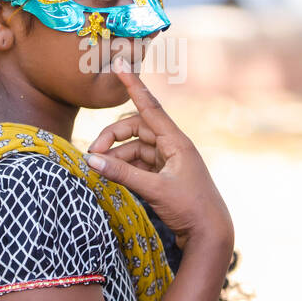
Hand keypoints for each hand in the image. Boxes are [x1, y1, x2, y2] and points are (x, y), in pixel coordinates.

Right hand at [84, 58, 233, 249]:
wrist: (210, 236)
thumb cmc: (190, 209)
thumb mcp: (154, 190)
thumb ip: (122, 174)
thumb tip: (91, 160)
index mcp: (176, 141)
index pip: (149, 107)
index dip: (133, 85)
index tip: (119, 64)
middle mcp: (173, 147)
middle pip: (135, 129)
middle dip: (112, 138)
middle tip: (91, 155)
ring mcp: (168, 161)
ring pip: (134, 148)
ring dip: (115, 157)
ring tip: (98, 170)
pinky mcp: (164, 176)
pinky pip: (138, 164)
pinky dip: (123, 168)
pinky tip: (110, 177)